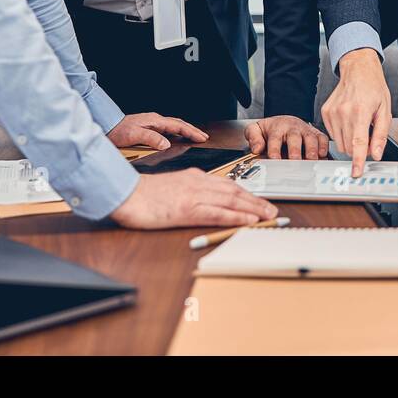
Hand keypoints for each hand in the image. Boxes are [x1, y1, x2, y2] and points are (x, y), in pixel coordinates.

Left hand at [107, 112, 207, 150]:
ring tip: (194, 137)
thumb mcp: (134, 135)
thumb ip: (151, 138)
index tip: (202, 137)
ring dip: (185, 131)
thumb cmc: (117, 131)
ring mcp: (152, 123)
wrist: (105, 127)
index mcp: (155, 121)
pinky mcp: (148, 128)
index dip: (191, 131)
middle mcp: (155, 120)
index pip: (178, 125)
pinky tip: (176, 139)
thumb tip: (166, 144)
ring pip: (174, 126)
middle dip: (192, 130)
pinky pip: (167, 130)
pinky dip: (176, 133)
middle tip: (203, 136)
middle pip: (179, 124)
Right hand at [109, 170, 277, 229]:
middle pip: (234, 191)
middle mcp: (198, 183)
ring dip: (253, 208)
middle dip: (256, 201)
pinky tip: (248, 220)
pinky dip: (236, 216)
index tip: (259, 202)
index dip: (246, 194)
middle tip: (272, 210)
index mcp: (194, 177)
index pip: (227, 185)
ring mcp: (194, 195)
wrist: (124, 193)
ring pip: (231, 201)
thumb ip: (188, 190)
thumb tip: (203, 199)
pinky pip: (218, 213)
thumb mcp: (171, 187)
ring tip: (268, 215)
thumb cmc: (143, 194)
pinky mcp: (187, 209)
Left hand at [246, 115, 328, 159]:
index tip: (274, 160)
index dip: (275, 149)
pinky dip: (324, 146)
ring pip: (310, 137)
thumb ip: (253, 138)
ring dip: (312, 149)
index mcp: (277, 128)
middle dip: (295, 150)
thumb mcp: (256, 130)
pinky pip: (322, 138)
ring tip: (311, 161)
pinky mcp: (315, 134)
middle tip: (295, 162)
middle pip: (294, 137)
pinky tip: (322, 155)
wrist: (283, 121)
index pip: (275, 138)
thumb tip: (257, 148)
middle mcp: (292, 128)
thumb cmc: (271, 129)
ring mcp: (305, 130)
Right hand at [321, 49, 390, 176]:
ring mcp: (332, 112)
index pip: (358, 143)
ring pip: (340, 143)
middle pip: (349, 146)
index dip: (358, 161)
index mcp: (360, 112)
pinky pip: (333, 134)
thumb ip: (380, 135)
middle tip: (367, 134)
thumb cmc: (374, 88)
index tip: (356, 173)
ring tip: (358, 124)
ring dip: (350, 141)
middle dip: (359, 148)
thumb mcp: (385, 111)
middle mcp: (343, 112)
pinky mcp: (325, 112)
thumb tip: (376, 154)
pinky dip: (342, 133)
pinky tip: (349, 120)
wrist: (358, 70)